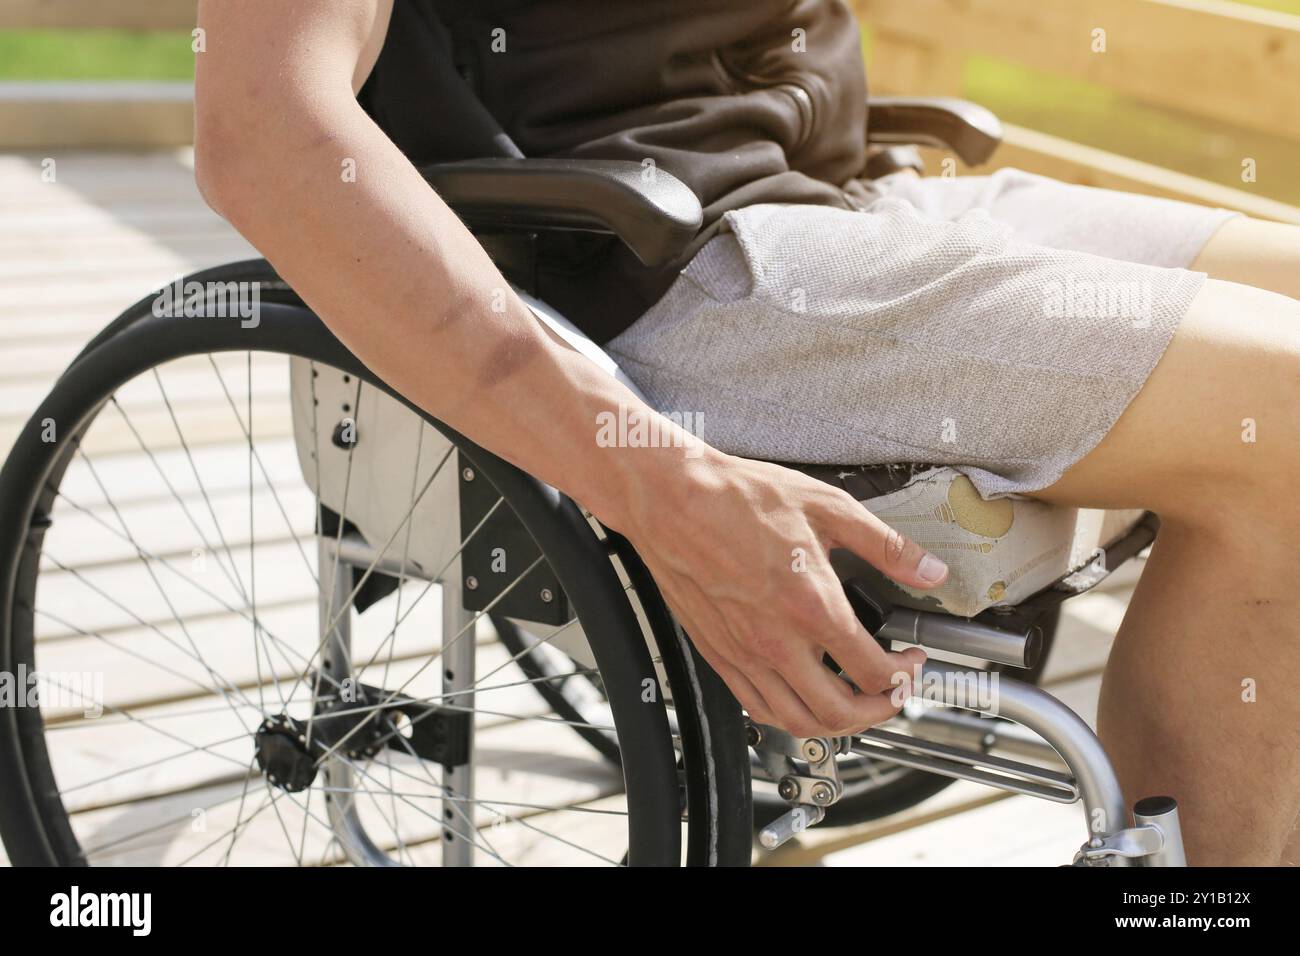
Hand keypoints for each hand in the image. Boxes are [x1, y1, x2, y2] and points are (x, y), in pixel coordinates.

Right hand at [616, 450, 945, 737]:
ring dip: (837, 724)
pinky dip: (789, 715)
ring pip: (798, 721)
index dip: (905, 675)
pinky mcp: (718, 654)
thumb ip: (885, 545)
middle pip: (840, 713)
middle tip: (893, 692)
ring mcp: (743, 653)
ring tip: (854, 704)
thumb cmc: (738, 497)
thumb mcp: (827, 507)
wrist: (671, 499)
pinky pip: (758, 707)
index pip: (873, 672)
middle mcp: (777, 641)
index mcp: (811, 606)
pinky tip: (801, 696)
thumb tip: (928, 570)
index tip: (910, 662)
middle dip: (879, 711)